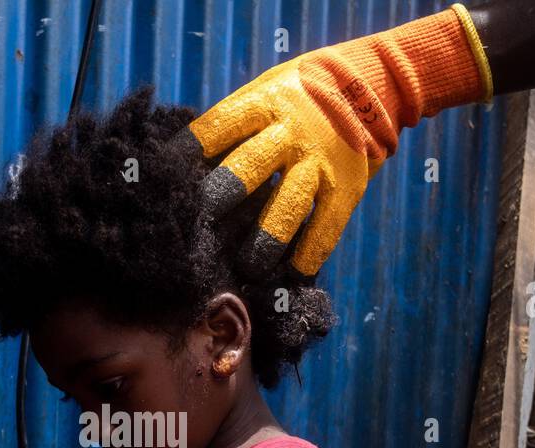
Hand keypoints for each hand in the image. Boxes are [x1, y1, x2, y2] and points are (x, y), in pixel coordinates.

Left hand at [175, 4, 491, 276]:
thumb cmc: (298, 97)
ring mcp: (320, 161)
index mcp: (264, 103)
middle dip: (220, 200)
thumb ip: (235, 128)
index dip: (188, 155)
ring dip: (265, 241)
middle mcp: (291, 131)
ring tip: (248, 268)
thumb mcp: (266, 94)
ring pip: (288, 205)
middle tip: (196, 230)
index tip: (164, 182)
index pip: (218, 128)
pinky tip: (293, 275)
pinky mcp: (347, 186)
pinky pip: (326, 225)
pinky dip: (310, 253)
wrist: (370, 85)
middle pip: (248, 167)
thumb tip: (187, 172)